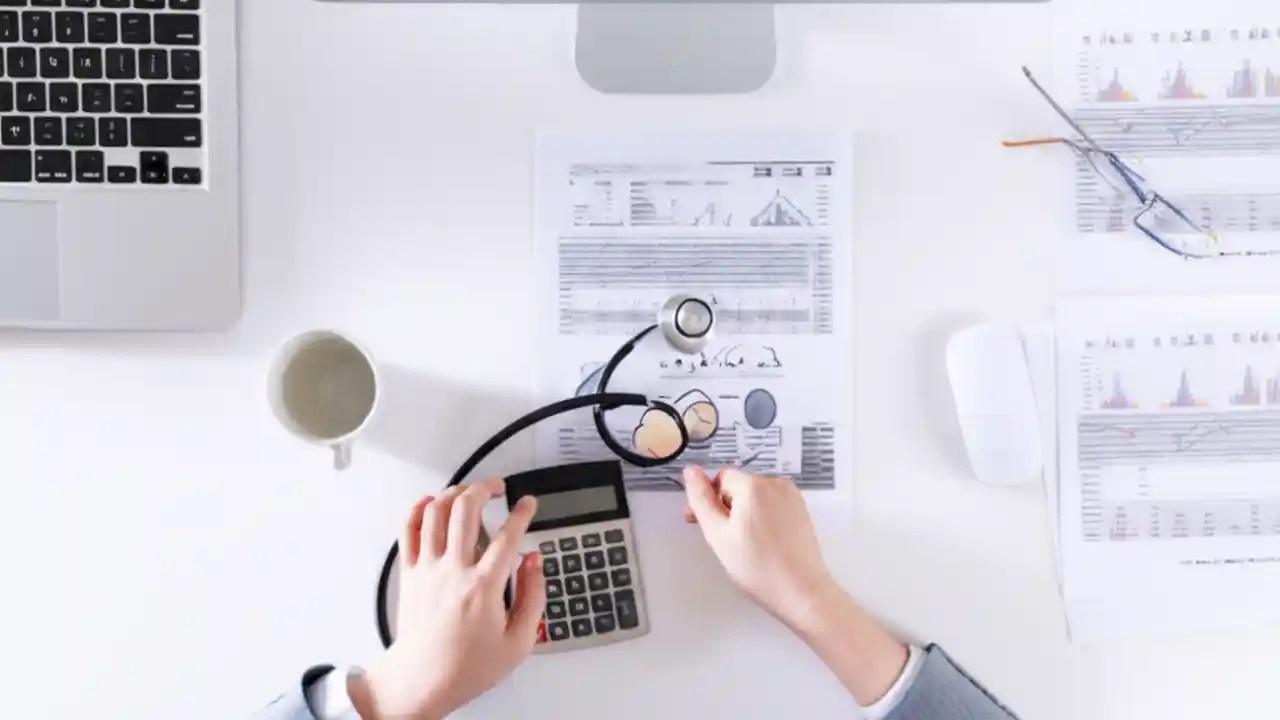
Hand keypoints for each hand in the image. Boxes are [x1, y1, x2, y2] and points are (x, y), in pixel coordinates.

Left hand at [350, 479, 545, 719]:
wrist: (423, 680)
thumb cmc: (467, 666)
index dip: (523, 512)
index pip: (509, 535)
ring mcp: (428, 569)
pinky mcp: (410, 574)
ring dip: (455, 492)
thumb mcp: (519, 641)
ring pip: (435, 512)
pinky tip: (429, 502)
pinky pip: (408, 530)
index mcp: (483, 586)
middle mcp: (453, 571)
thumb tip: (534, 563)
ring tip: (469, 491)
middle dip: (485, 488)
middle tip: (497, 487)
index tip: (528, 504)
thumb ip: (533, 596)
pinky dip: (417, 509)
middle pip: (466, 509)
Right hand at [682, 465, 833, 628]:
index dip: (709, 500)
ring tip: (743, 544)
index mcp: (753, 486)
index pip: (720, 479)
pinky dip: (762, 518)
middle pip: (739, 486)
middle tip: (722, 539)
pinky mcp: (801, 510)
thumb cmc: (758, 568)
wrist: (802, 591)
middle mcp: (776, 483)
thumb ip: (701, 500)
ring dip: (743, 513)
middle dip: (726, 507)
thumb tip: (691, 471)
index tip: (704, 524)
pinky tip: (760, 542)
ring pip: (755, 497)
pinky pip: (772, 505)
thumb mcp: (718, 534)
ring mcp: (792, 496)